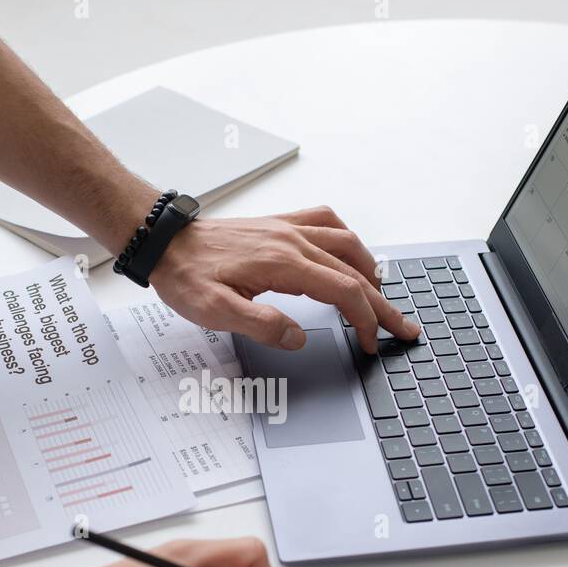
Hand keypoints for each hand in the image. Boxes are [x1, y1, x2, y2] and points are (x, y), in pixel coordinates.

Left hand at [149, 205, 421, 353]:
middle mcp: (293, 241)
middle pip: (354, 271)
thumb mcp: (215, 311)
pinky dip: (347, 239)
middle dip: (383, 304)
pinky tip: (350, 252)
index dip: (364, 321)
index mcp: (283, 264)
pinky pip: (326, 222)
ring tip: (383, 295)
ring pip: (348, 244)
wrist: (165, 241)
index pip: (343, 292)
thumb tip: (299, 337)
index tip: (370, 344)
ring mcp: (288, 229)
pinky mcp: (279, 225)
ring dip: (372, 270)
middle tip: (402, 328)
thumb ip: (261, 325)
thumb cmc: (186, 275)